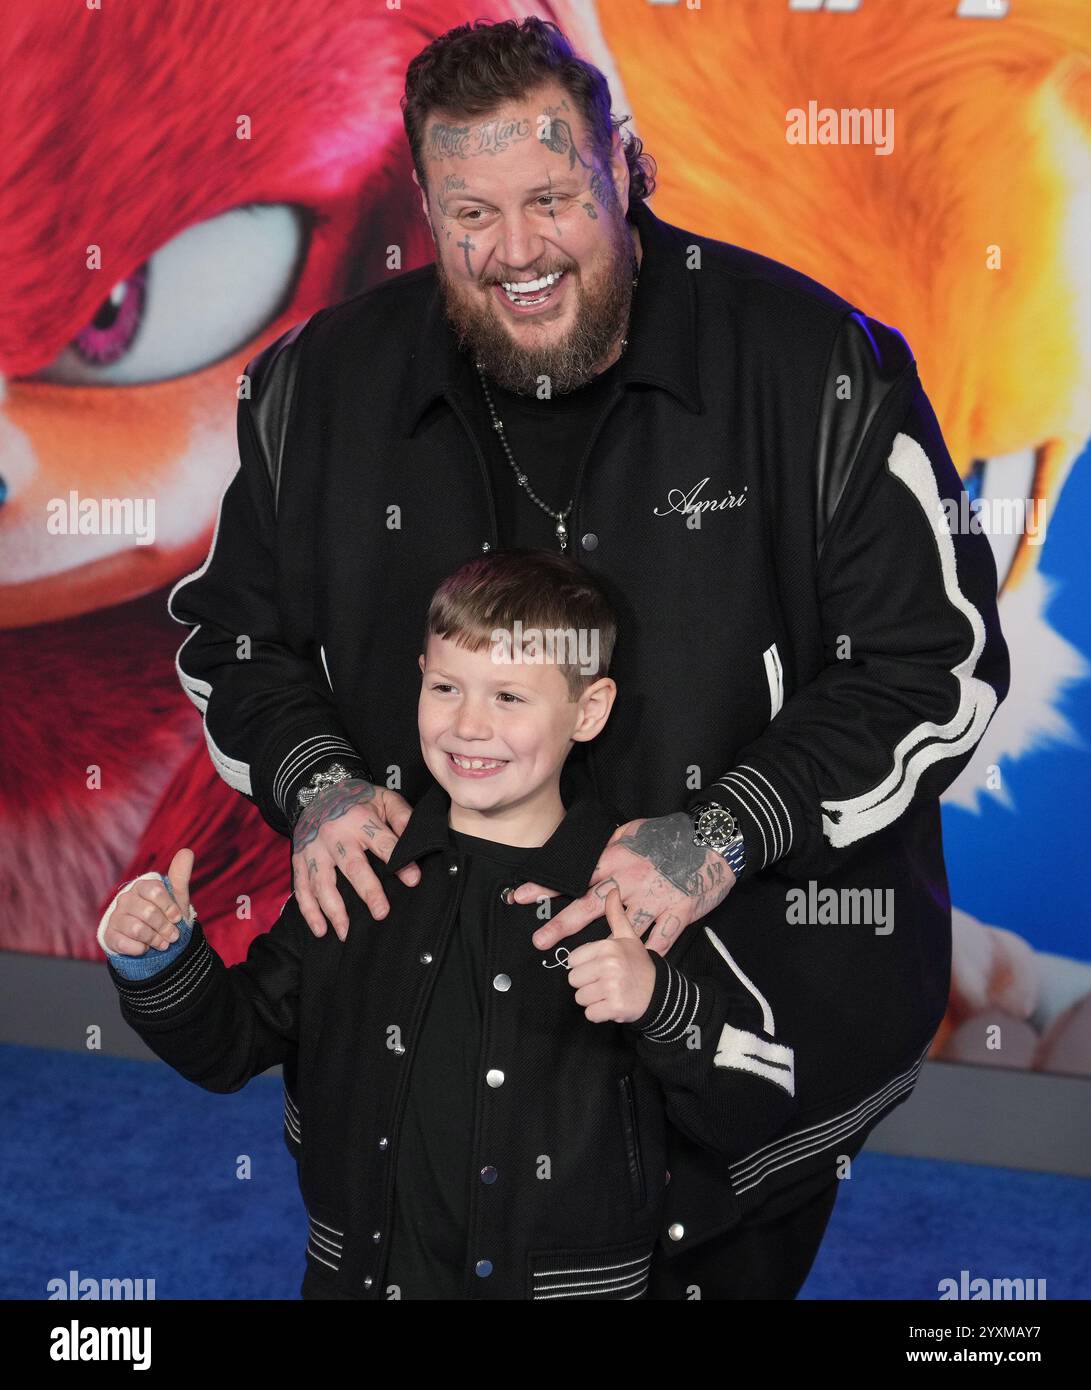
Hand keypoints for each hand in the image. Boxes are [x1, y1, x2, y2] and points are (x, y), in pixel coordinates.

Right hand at [103, 848, 192, 955]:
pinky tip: (145, 948)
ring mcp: (116, 917)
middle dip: (165, 927)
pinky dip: (140, 949)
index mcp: (142, 886)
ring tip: (163, 943)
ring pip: (137, 929)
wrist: (152, 941)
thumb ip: (180, 876)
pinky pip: (125, 943)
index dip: (169, 907)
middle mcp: (125, 899)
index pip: (155, 891)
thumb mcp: (176, 897)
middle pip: (148, 912)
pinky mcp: (109, 935)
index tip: (177, 918)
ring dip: (155, 939)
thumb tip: (187, 851)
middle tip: (173, 936)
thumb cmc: (165, 915)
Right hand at [291, 777, 419, 940]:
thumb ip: (402, 817)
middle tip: (381, 913)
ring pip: (322, 883)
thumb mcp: (384, 798)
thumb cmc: (358, 800)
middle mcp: (335, 835)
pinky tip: (321, 930)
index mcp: (360, 819)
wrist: (318, 789)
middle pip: (352, 866)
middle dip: (367, 891)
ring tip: (347, 933)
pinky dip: (309, 912)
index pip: (383, 843)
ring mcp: (314, 849)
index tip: (413, 880)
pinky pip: (302, 889)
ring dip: (334, 910)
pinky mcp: (300, 860)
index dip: (399, 862)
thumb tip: (417, 840)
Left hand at [516, 812, 735, 954]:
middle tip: (539, 940)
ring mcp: (655, 898)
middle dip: (562, 924)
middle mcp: (632, 880)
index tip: (521, 895)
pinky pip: (660, 939)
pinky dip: (647, 954)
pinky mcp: (678, 912)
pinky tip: (632, 969)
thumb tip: (587, 851)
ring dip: (601, 949)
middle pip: (590, 905)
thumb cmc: (672, 833)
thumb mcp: (634, 829)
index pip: (576, 874)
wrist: (715, 839)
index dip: (548, 885)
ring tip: (580, 969)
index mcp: (618, 858)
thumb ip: (609, 843)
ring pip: (623, 929)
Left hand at [565, 886, 657, 1023]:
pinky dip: (600, 1014)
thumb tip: (613, 890)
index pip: (573, 960)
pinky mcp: (615, 1007)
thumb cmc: (640, 965)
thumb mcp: (629, 937)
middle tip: (607, 982)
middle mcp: (609, 964)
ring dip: (593, 1000)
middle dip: (588, 984)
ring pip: (580, 998)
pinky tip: (613, 1004)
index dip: (585, 966)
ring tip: (611, 992)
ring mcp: (613, 986)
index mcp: (608, 946)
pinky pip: (591, 1014)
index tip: (601, 968)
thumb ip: (616, 914)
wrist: (662, 994)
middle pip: (574, 980)